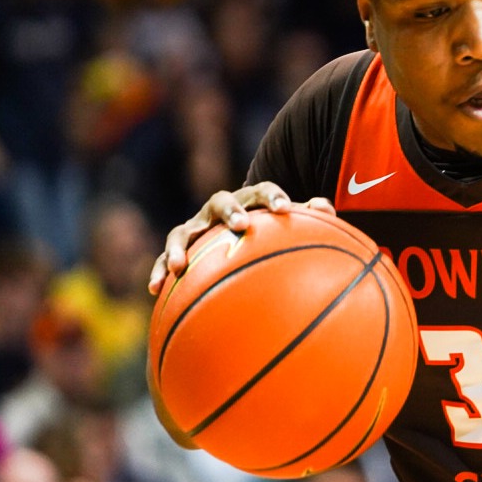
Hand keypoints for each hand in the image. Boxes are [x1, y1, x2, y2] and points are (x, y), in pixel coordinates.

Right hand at [147, 182, 335, 294]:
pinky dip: (158, 271)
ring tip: (178, 265)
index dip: (272, 197)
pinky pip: (164, 260)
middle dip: (230, 212)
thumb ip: (307, 216)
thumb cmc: (269, 231)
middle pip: (220, 202)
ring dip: (179, 246)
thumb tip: (326, 207)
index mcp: (249, 201)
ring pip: (182, 230)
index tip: (284, 209)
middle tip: (242, 225)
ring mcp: (197, 227)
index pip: (261, 191)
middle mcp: (220, 210)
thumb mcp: (288, 225)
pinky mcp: (181, 248)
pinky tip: (155, 290)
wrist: (236, 229)